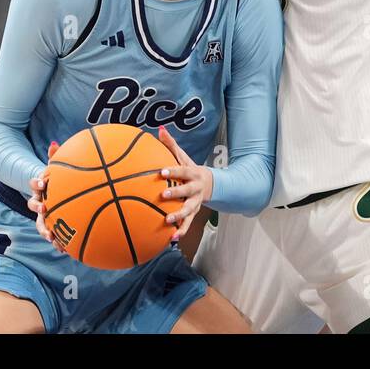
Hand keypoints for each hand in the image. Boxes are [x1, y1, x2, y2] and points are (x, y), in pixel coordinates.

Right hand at [28, 141, 62, 249]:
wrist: (56, 194)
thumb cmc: (58, 180)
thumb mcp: (57, 169)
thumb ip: (55, 158)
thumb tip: (54, 144)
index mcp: (41, 188)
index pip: (34, 184)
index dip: (36, 183)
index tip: (42, 183)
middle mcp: (39, 202)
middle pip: (33, 206)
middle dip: (38, 208)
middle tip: (45, 209)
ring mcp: (43, 216)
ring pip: (40, 224)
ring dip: (45, 231)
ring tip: (52, 237)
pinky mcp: (51, 227)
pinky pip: (52, 235)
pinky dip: (57, 242)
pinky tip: (65, 249)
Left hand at [158, 127, 212, 241]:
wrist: (210, 184)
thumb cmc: (189, 169)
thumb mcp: (182, 156)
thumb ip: (170, 144)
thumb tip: (159, 129)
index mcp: (192, 173)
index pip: (182, 171)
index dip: (173, 171)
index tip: (161, 172)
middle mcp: (195, 188)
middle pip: (186, 191)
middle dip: (175, 193)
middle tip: (163, 195)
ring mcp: (195, 202)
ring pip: (188, 211)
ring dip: (179, 217)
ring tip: (167, 222)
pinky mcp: (193, 214)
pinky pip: (187, 224)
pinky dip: (180, 231)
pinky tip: (171, 239)